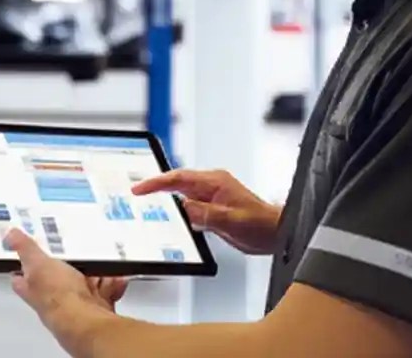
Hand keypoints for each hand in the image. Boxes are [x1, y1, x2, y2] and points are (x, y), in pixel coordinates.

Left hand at [6, 229, 125, 354]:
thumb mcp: (38, 264)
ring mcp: (75, 305)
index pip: (23, 277)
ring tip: (101, 264)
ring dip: (97, 273)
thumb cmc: (58, 297)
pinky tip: (116, 277)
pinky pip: (106, 291)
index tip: (29, 251)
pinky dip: (112, 283)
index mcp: (34, 288)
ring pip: (86, 283)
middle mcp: (54, 299)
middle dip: (72, 264)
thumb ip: (25, 249)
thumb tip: (11, 236)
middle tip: (78, 252)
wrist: (87, 321)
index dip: (25, 265)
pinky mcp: (96, 309)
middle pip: (60, 278)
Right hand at [132, 169, 280, 254]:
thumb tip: (184, 208)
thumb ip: (206, 214)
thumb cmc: (261, 224)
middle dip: (156, 185)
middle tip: (136, 191)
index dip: (156, 183)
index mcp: (215, 182)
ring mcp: (212, 196)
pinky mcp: (213, 208)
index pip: (179, 178)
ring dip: (165, 197)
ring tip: (146, 200)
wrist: (275, 233)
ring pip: (182, 193)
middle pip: (177, 182)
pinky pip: (189, 205)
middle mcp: (212, 186)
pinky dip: (177, 208)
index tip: (140, 188)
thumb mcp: (231, 220)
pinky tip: (170, 216)